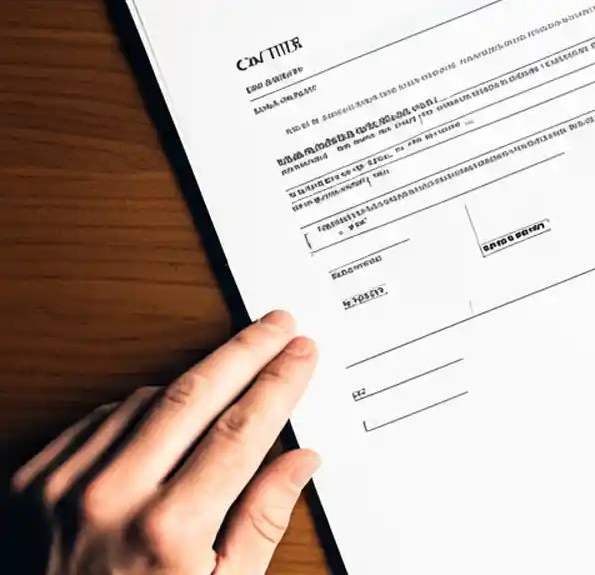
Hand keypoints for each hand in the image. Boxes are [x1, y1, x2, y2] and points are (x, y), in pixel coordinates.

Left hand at [10, 311, 318, 574]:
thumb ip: (262, 522)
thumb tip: (300, 461)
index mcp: (170, 530)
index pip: (242, 429)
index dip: (279, 383)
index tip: (301, 354)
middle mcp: (112, 498)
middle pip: (195, 393)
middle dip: (246, 350)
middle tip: (278, 325)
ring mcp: (64, 486)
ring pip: (145, 399)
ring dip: (194, 380)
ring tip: (231, 371)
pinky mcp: (32, 481)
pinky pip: (100, 419)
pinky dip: (138, 409)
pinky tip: (166, 412)